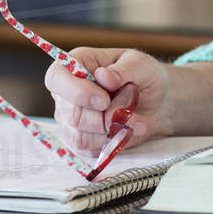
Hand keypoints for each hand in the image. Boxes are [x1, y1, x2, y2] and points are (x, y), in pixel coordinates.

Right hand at [46, 47, 171, 153]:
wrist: (155, 102)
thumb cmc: (144, 77)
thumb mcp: (142, 64)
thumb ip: (124, 70)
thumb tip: (103, 76)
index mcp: (77, 64)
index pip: (56, 78)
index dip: (76, 91)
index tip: (104, 100)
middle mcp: (67, 92)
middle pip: (71, 113)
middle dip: (105, 117)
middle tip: (129, 110)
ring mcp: (69, 118)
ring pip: (80, 136)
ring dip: (111, 131)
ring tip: (136, 120)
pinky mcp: (79, 140)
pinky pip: (89, 149)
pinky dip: (112, 142)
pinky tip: (128, 131)